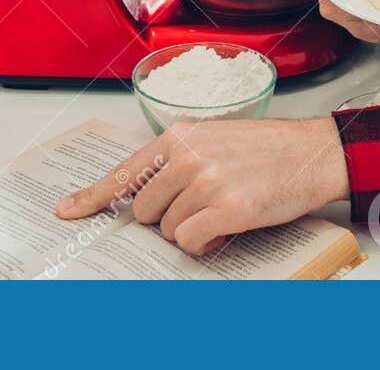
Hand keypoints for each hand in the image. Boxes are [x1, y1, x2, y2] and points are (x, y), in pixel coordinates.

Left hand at [53, 117, 348, 254]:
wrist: (313, 153)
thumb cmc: (268, 149)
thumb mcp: (214, 141)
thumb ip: (178, 161)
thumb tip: (146, 196)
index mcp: (180, 136)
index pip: (125, 172)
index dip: (92, 196)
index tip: (66, 211)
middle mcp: (188, 156)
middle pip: (144, 211)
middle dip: (167, 218)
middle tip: (200, 207)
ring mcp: (207, 182)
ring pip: (168, 230)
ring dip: (190, 231)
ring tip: (221, 212)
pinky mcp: (228, 208)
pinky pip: (191, 242)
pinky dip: (204, 244)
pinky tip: (224, 229)